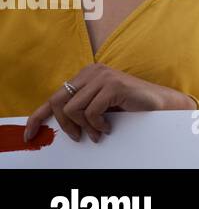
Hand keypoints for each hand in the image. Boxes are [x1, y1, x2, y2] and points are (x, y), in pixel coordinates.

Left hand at [24, 65, 196, 143]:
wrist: (159, 104)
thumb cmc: (128, 106)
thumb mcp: (98, 106)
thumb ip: (80, 108)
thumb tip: (55, 123)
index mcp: (86, 75)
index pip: (54, 96)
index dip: (37, 117)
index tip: (29, 135)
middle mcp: (92, 71)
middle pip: (59, 102)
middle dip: (65, 125)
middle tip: (79, 137)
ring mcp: (103, 76)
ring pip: (74, 109)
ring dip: (85, 127)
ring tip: (98, 133)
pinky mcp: (114, 85)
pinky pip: (91, 111)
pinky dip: (97, 124)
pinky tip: (108, 126)